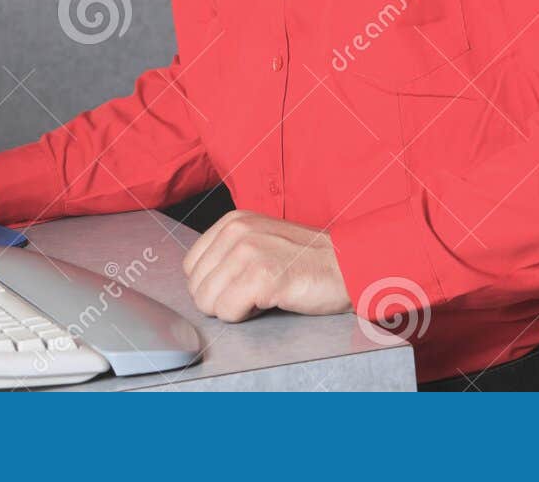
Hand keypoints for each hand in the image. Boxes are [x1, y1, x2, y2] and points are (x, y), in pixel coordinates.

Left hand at [181, 210, 352, 322]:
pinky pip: (228, 312)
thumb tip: (198, 281)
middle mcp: (237, 231)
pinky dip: (245, 317)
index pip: (191, 267)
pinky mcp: (262, 277)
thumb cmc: (307, 259)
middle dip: (220, 300)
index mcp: (233, 221)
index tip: (240, 285)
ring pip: (208, 302)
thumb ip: (228, 252)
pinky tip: (269, 302)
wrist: (347, 265)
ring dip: (234, 309)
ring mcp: (249, 252)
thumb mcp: (261, 240)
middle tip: (253, 293)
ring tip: (262, 296)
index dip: (213, 286)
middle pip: (196, 287)